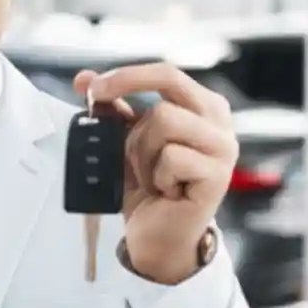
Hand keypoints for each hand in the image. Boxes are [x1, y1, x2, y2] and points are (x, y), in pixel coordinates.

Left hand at [73, 63, 237, 283]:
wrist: (158, 235)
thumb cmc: (147, 187)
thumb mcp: (126, 142)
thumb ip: (114, 110)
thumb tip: (84, 79)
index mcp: (202, 107)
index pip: (167, 72)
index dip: (128, 74)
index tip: (94, 87)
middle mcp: (218, 122)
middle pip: (170, 84)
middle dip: (130, 93)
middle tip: (100, 106)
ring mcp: (223, 148)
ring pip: (164, 120)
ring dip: (142, 149)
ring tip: (149, 174)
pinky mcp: (218, 176)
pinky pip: (171, 157)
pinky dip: (155, 176)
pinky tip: (165, 190)